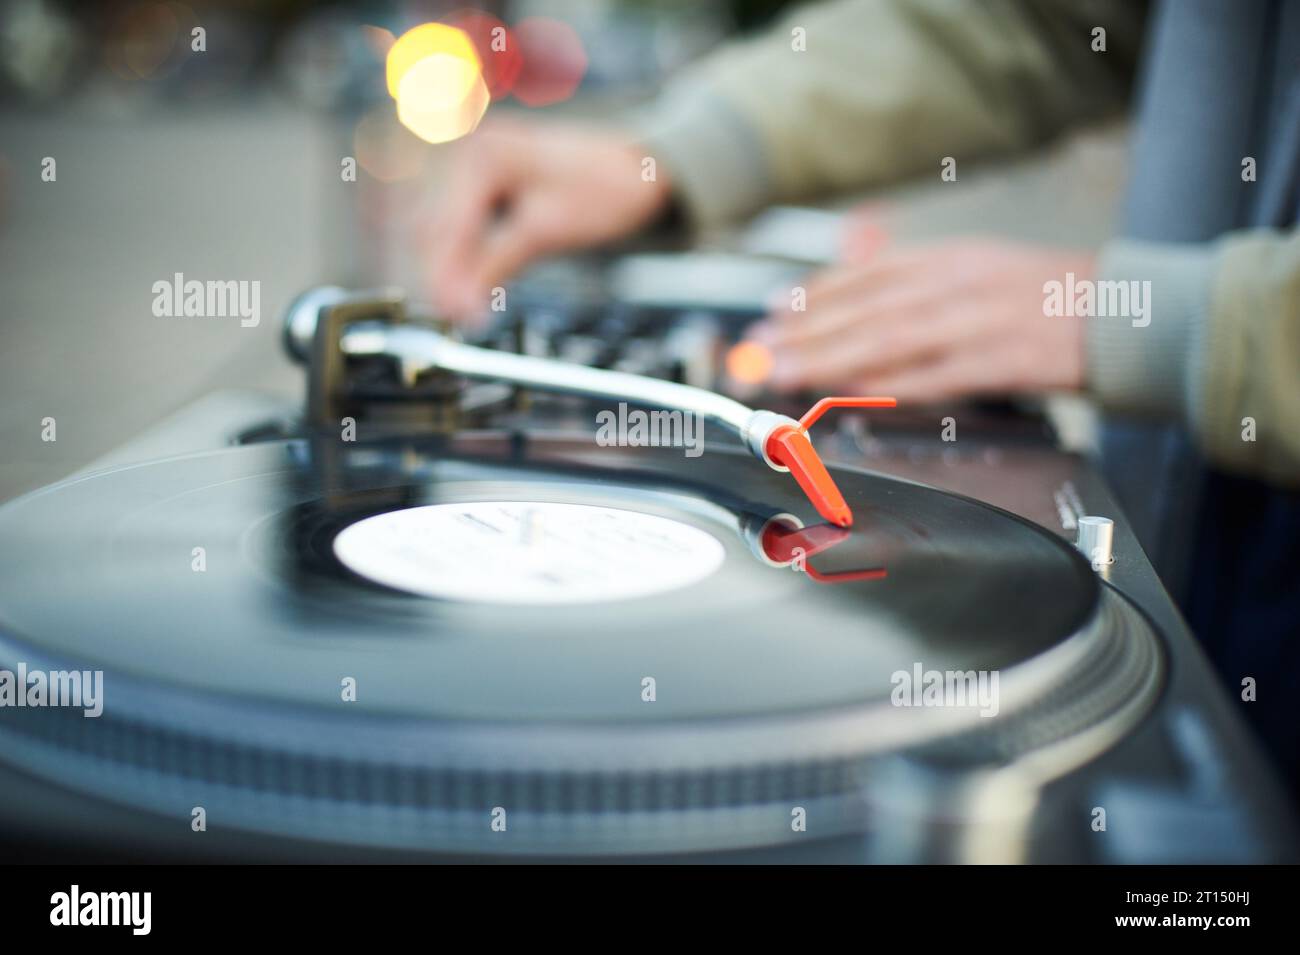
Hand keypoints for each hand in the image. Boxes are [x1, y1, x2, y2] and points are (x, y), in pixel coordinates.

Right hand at [423, 119, 671, 319]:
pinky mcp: (487, 180)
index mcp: (484, 156)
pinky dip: (466, 253)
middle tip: (455, 318)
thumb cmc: (603, 189)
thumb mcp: (545, 231)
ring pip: (446, 227)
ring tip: (462, 309)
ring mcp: (478, 163)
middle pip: (438, 227)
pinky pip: (464, 222)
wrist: (636, 171)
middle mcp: (473, 151)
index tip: (452, 315)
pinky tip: (472, 282)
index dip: (446, 276)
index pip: (450, 227)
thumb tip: (460, 305)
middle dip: (444, 274)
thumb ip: (496, 266)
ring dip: (450, 267)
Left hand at [748, 237, 1093, 401]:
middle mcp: (954, 283)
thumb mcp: (982, 269)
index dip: (812, 296)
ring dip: (824, 358)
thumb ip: (924, 284)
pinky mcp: (998, 360)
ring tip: (780, 374)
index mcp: (949, 258)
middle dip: (800, 332)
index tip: (770, 314)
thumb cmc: (1050, 298)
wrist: (1125, 312)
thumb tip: (862, 302)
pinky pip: (928, 375)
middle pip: (861, 309)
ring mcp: (975, 321)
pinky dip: (883, 384)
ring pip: (884, 340)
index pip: (864, 276)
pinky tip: (845, 392)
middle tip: (753, 352)